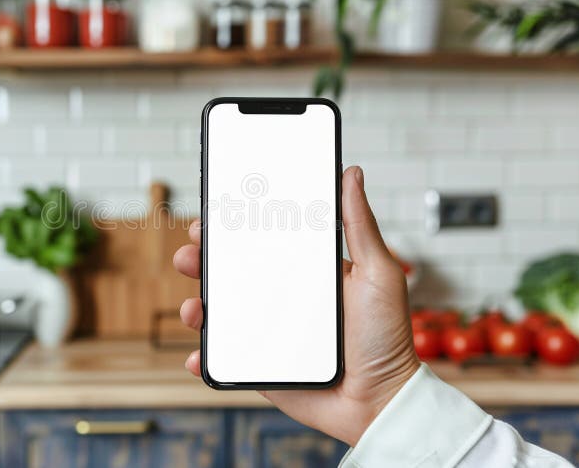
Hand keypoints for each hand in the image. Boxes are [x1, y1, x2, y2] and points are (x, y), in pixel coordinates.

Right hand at [173, 166, 419, 445]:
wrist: (382, 403)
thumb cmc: (388, 338)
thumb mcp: (377, 272)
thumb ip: (360, 225)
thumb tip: (353, 175)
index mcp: (306, 273)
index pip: (261, 243)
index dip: (233, 229)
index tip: (213, 217)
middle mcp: (283, 299)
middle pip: (230, 274)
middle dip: (201, 261)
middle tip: (191, 254)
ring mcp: (268, 334)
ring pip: (220, 313)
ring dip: (196, 306)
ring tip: (194, 309)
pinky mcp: (261, 367)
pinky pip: (224, 359)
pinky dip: (204, 357)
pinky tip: (199, 355)